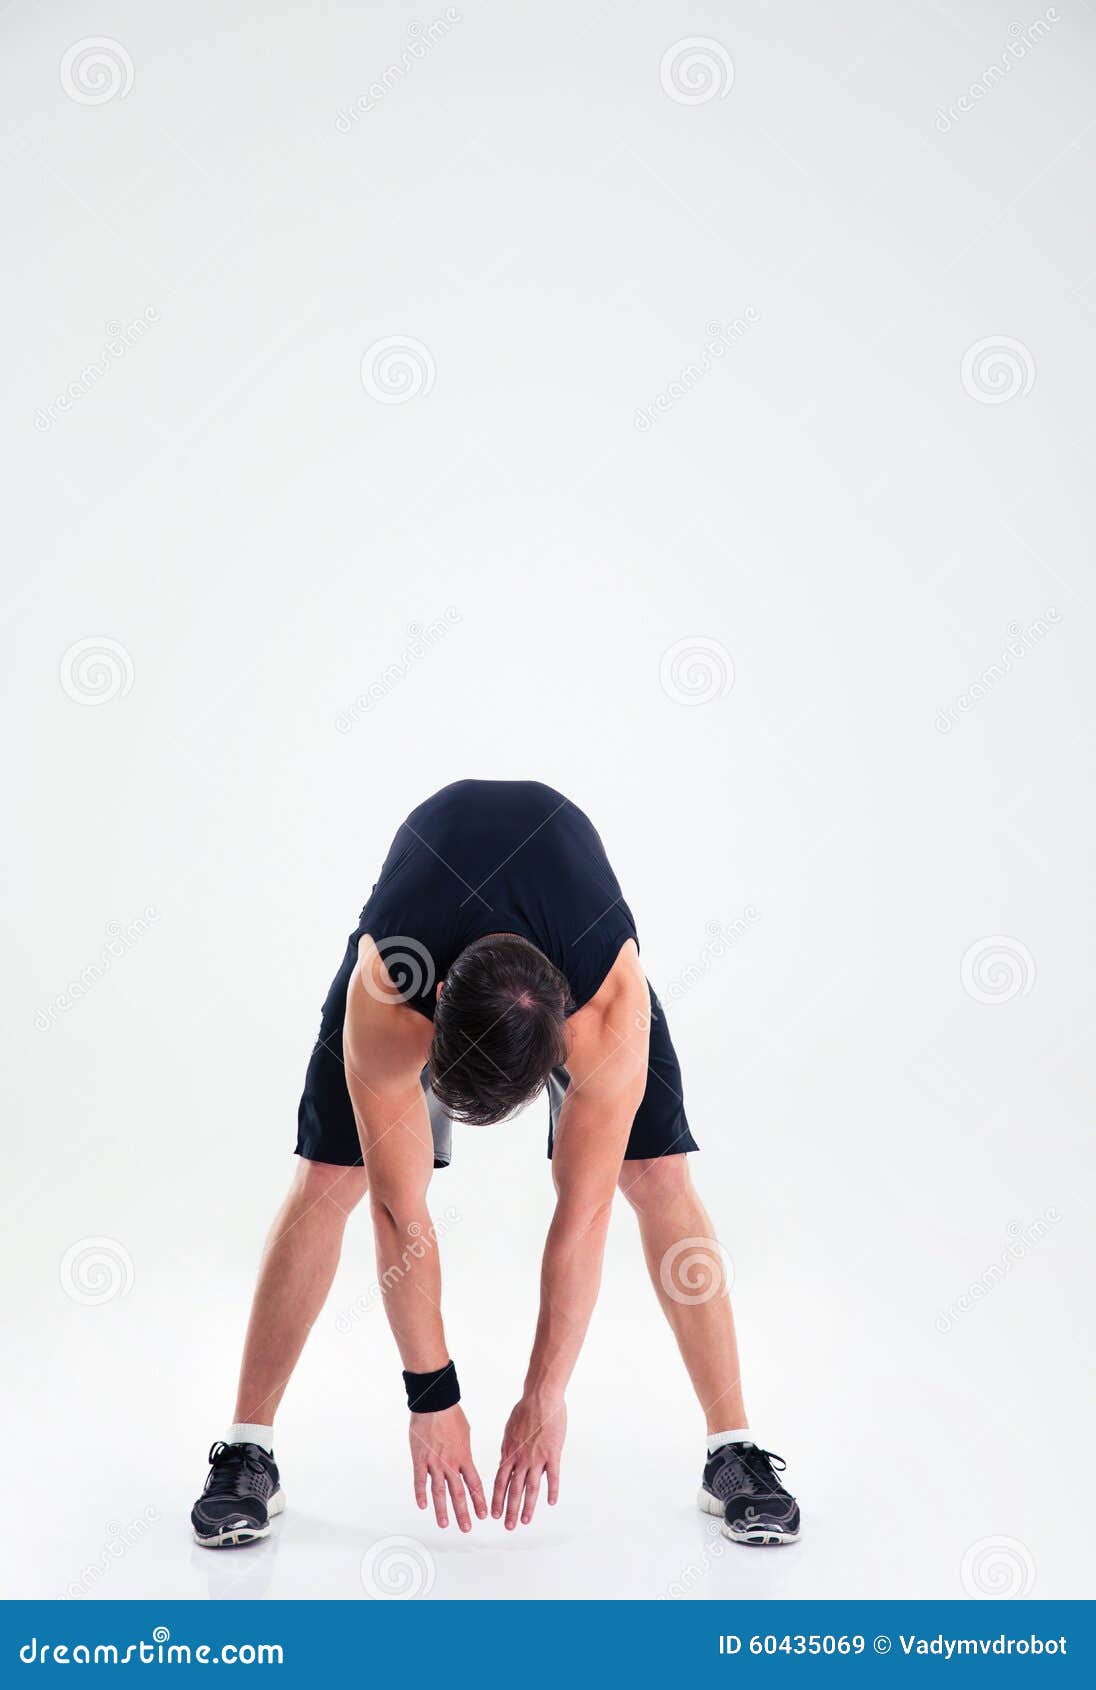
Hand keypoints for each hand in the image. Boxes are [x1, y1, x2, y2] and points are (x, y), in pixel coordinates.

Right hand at [409, 1404, 486, 1531]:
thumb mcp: (465, 1434)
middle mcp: (451, 1464)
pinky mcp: (419, 1459)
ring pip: (439, 1492)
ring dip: (442, 1510)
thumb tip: (466, 1461)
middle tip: (467, 1527)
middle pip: (458, 1493)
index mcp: (464, 1457)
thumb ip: (465, 1451)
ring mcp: (434, 1463)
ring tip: (445, 1523)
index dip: (479, 1501)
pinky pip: (420, 1481)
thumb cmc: (451, 1415)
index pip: (474, 1484)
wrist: (435, 1403)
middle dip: (463, 1513)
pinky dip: (421, 1494)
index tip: (483, 1514)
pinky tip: (422, 1506)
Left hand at [491, 1396, 565, 1528]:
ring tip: (525, 1521)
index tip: (494, 1513)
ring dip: (528, 1507)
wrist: (541, 1398)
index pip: (499, 1481)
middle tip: (508, 1526)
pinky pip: (553, 1476)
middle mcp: (521, 1459)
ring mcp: (537, 1458)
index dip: (497, 1499)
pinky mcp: (553, 1454)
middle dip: (510, 1510)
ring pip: (531, 1488)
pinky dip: (552, 1490)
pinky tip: (551, 1502)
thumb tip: (505, 1461)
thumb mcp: (510, 1430)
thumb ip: (508, 1448)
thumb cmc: (525, 1410)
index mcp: (509, 1452)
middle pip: (514, 1489)